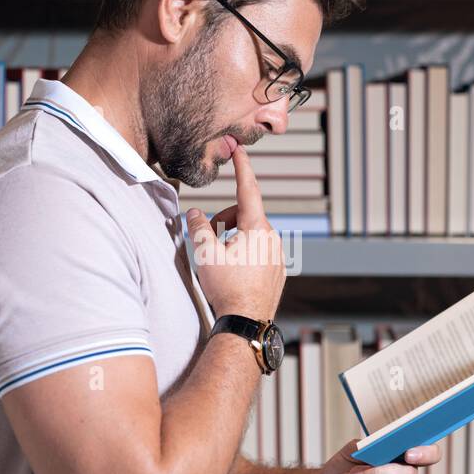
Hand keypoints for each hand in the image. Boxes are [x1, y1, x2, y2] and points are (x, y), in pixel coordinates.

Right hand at [184, 145, 284, 320]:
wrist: (246, 322)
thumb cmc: (228, 289)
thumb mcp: (206, 254)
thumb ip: (199, 228)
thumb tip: (194, 213)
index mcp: (258, 229)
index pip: (249, 190)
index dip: (242, 168)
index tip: (240, 150)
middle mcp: (273, 239)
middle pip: (245, 216)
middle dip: (225, 221)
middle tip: (209, 239)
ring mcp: (278, 256)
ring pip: (253, 235)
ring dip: (234, 238)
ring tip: (220, 260)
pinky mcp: (278, 271)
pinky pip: (260, 252)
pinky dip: (245, 253)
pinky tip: (234, 273)